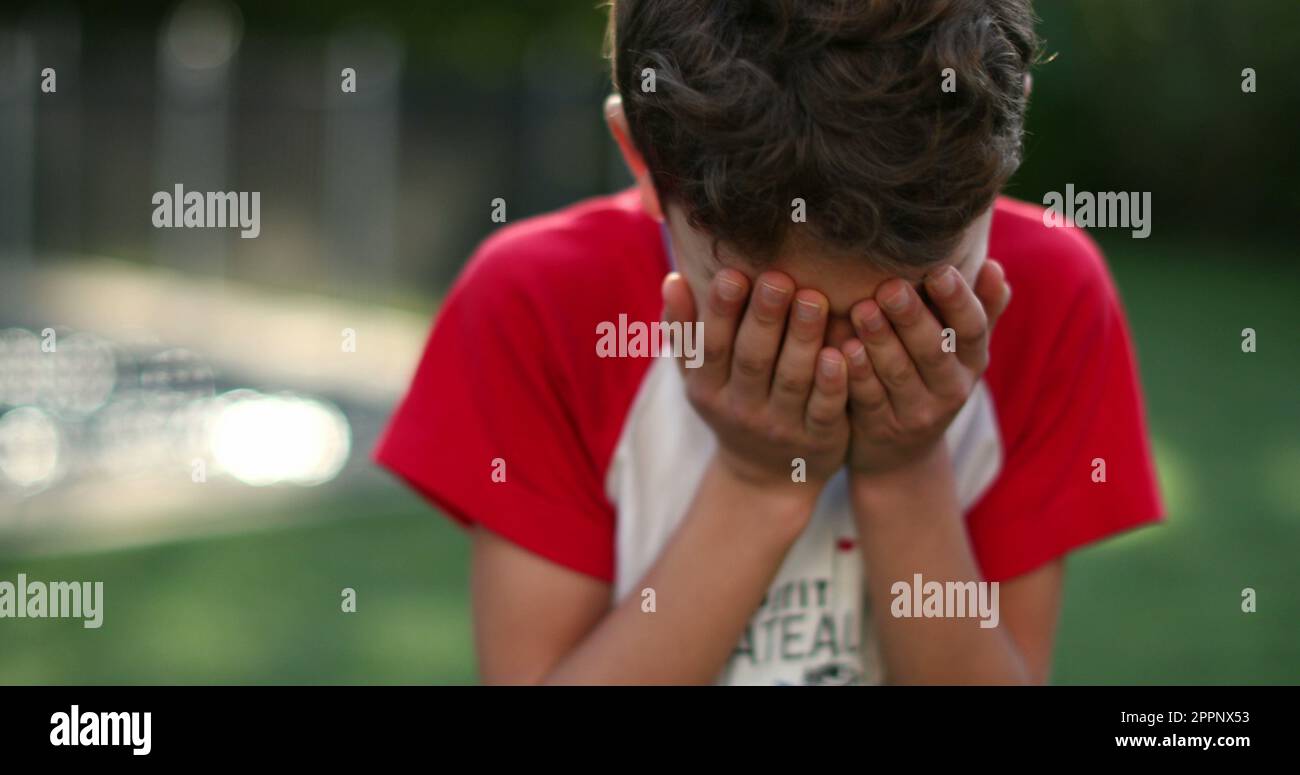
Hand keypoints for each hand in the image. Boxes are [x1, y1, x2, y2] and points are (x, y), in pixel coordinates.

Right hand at [662, 268, 849, 498]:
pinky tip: (841, 352)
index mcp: (707, 389)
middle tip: (778, 278)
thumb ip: (685, 331)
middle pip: (753, 359)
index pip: (711, 347)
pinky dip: (833, 382)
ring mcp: (781, 427)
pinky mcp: (819, 439)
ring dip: (803, 338)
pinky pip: (825, 409)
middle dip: (765, 317)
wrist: (765, 477)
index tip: (732, 273)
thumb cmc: (732, 404)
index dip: (720, 311)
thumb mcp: (699, 377)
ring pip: (792, 379)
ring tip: (813, 298)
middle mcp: (741, 409)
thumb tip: (673, 279)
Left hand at [839, 259, 1011, 476]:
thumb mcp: (961, 352)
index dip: (958, 301)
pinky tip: (844, 349)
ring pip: (898, 374)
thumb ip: (980, 311)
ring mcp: (915, 413)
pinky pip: (869, 399)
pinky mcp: (880, 428)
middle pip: (933, 351)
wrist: (905, 454)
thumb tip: (994, 267)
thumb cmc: (932, 379)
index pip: (972, 329)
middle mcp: (950, 389)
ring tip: (862, 310)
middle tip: (890, 286)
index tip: (939, 270)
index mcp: (972, 361)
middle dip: (911, 317)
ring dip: (880, 341)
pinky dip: (858, 374)